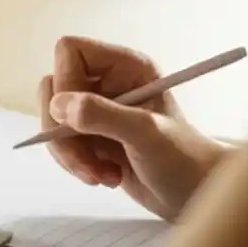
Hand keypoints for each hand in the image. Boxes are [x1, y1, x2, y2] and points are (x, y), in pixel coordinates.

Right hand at [40, 37, 233, 221]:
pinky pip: (59, 142)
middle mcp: (108, 82)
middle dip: (64, 132)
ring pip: (53, 120)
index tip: (78, 119)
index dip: (66, 83)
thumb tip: (60, 105)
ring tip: (101, 175)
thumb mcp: (145, 134)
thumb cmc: (183, 159)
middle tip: (88, 160)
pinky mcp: (91, 135)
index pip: (70, 52)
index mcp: (125, 66)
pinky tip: (105, 176)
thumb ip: (103, 115)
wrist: (194, 194)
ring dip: (70, 154)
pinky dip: (75, 164)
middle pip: (53, 89)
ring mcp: (97, 109)